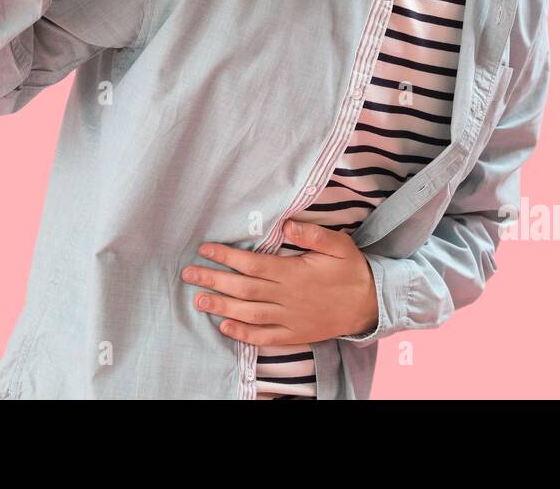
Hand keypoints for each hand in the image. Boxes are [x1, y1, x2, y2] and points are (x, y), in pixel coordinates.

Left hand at [182, 222, 378, 345]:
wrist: (371, 305)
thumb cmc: (352, 270)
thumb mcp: (338, 245)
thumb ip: (312, 234)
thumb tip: (286, 224)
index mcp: (294, 272)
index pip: (252, 265)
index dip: (226, 257)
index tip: (205, 249)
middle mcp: (287, 297)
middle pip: (243, 289)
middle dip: (214, 281)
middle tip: (188, 275)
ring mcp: (290, 318)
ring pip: (249, 314)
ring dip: (222, 307)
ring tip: (198, 301)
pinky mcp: (294, 333)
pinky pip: (265, 337)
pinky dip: (243, 335)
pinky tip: (225, 328)